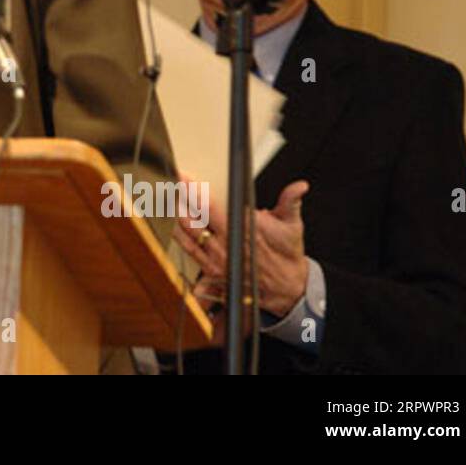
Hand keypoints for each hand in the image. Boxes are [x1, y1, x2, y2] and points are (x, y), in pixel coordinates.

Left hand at [174, 177, 310, 323]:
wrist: (287, 288)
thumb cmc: (287, 254)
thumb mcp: (293, 226)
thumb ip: (291, 202)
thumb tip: (300, 186)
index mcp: (242, 231)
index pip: (211, 207)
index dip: (194, 191)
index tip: (182, 177)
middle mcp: (225, 246)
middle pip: (192, 221)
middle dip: (178, 202)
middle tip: (167, 186)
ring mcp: (216, 260)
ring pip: (187, 237)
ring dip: (175, 219)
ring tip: (165, 202)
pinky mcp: (212, 272)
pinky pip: (190, 254)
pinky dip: (179, 239)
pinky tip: (172, 227)